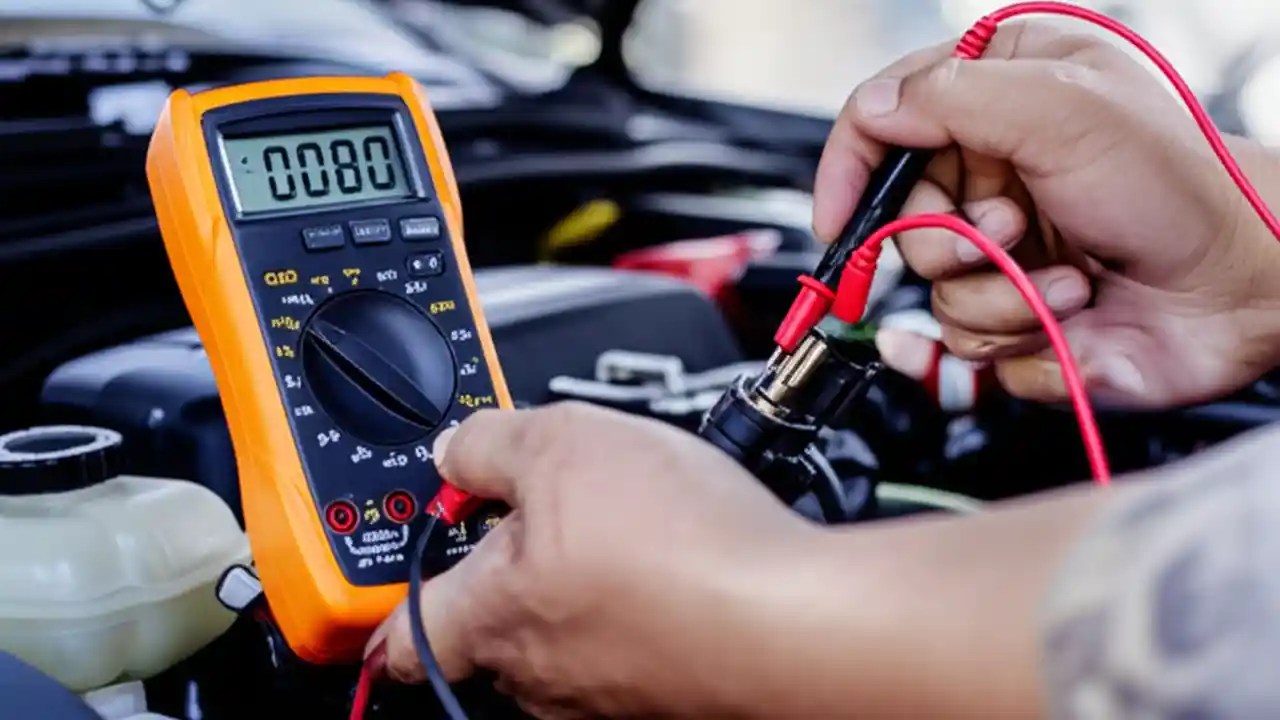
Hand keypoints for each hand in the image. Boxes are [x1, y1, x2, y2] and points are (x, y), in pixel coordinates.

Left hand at [366, 402, 822, 717]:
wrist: (795, 618)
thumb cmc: (684, 547)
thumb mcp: (564, 440)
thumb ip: (490, 442)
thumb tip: (460, 446)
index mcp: (489, 616)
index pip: (395, 638)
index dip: (385, 602)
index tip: (402, 565)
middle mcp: (538, 673)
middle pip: (490, 620)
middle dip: (512, 561)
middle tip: (554, 503)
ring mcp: (603, 693)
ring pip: (565, 629)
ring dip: (584, 578)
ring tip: (635, 521)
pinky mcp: (664, 692)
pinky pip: (629, 639)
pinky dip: (642, 600)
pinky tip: (682, 557)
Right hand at [814, 22, 1279, 407]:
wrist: (1245, 288)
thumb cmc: (1183, 187)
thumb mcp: (1062, 109)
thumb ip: (951, 98)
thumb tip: (873, 112)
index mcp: (998, 101)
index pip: (884, 124)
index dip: (850, 170)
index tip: (840, 218)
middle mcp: (993, 176)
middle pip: (899, 223)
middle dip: (949, 243)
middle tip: (1007, 233)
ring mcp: (1004, 251)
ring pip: (935, 296)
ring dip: (1000, 295)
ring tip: (1067, 280)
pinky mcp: (1018, 317)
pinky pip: (968, 348)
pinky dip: (1020, 338)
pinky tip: (1073, 312)